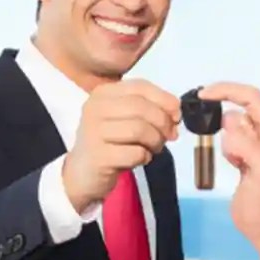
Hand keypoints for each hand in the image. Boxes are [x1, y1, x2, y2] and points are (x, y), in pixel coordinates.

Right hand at [62, 79, 180, 213]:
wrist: (82, 173)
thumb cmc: (109, 142)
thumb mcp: (126, 119)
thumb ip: (150, 109)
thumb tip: (176, 112)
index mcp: (103, 94)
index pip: (140, 86)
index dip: (164, 99)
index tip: (176, 115)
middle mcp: (95, 108)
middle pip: (141, 107)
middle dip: (163, 123)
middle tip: (168, 137)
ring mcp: (94, 132)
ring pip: (140, 130)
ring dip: (155, 141)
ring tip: (152, 148)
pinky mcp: (99, 156)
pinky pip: (135, 153)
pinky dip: (144, 157)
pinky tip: (139, 159)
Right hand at [195, 82, 259, 239]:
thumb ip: (247, 147)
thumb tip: (229, 128)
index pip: (250, 96)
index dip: (226, 91)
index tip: (204, 95)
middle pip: (239, 106)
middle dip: (224, 117)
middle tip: (223, 142)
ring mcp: (257, 143)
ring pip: (232, 123)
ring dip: (225, 136)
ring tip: (237, 163)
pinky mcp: (246, 155)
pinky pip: (229, 139)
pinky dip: (224, 146)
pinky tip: (234, 165)